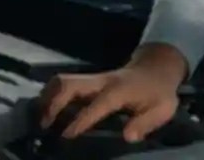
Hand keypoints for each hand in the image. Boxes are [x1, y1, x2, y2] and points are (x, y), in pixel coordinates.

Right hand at [37, 43, 187, 142]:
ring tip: (41, 119)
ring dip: (48, 97)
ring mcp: (93, 78)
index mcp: (118, 91)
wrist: (157, 66)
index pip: (95, 105)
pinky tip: (47, 110)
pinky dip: (52, 94)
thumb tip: (127, 136)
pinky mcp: (88, 79)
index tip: (66, 136)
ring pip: (63, 80)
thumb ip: (145, 123)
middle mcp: (101, 81)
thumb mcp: (162, 109)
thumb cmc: (159, 92)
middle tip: (44, 125)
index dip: (80, 121)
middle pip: (69, 84)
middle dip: (53, 103)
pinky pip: (65, 83)